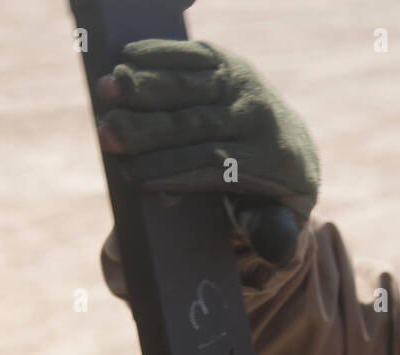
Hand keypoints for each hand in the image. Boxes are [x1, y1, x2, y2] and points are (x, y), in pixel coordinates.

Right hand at [95, 39, 319, 265]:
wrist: (293, 150)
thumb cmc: (266, 198)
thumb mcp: (275, 223)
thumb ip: (270, 236)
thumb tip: (278, 255)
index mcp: (269, 160)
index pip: (212, 163)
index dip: (169, 168)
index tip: (129, 175)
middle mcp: (260, 117)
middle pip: (196, 122)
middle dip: (147, 128)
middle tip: (105, 133)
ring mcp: (245, 84)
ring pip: (191, 85)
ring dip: (145, 86)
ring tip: (107, 91)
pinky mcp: (229, 63)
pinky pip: (192, 55)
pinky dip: (158, 55)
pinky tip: (126, 60)